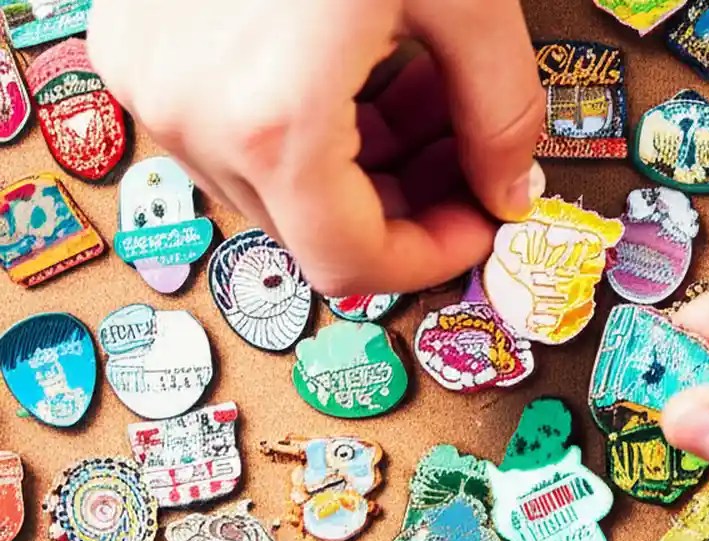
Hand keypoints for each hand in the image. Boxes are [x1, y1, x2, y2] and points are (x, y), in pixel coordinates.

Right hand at [88, 0, 545, 294]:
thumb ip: (502, 112)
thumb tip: (509, 192)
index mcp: (273, 121)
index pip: (352, 264)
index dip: (430, 257)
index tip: (479, 221)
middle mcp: (192, 118)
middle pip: (314, 227)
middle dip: (407, 202)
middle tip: (467, 149)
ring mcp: (151, 82)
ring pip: (274, 183)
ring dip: (362, 161)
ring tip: (422, 89)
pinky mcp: (137, 46)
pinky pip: (231, 127)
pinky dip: (309, 122)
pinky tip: (361, 63)